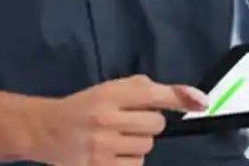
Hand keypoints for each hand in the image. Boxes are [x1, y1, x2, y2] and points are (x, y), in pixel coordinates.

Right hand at [31, 74, 208, 165]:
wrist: (46, 130)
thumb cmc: (85, 106)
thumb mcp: (111, 89)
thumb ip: (146, 89)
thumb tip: (193, 98)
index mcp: (109, 95)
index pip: (151, 95)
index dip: (179, 98)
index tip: (202, 102)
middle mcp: (105, 120)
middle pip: (155, 124)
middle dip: (148, 123)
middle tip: (128, 122)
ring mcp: (101, 147)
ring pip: (146, 147)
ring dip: (139, 143)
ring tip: (118, 138)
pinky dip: (130, 160)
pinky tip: (114, 153)